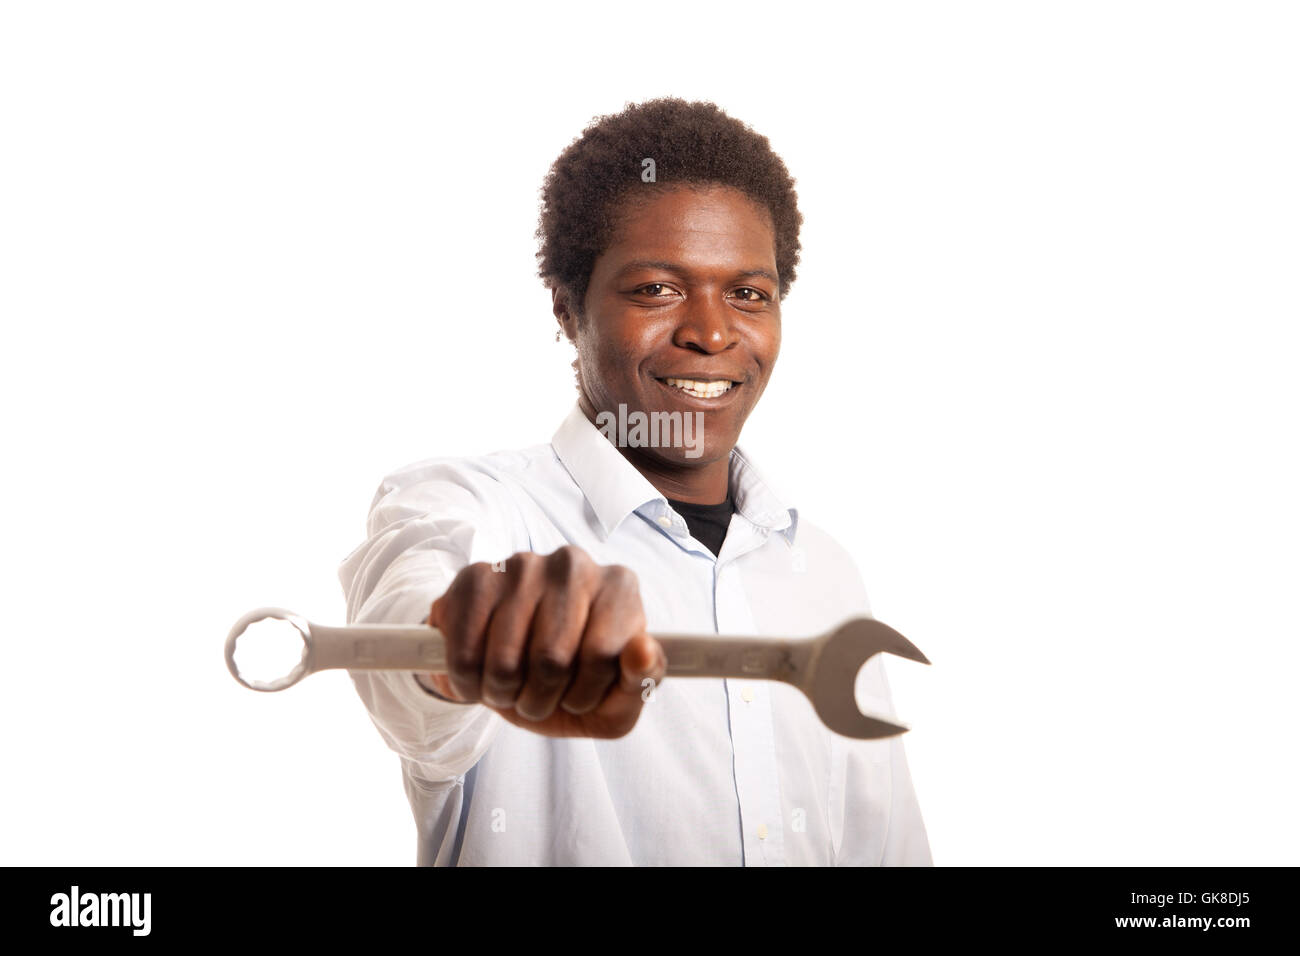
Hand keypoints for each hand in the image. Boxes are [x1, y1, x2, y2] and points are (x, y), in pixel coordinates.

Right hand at [420, 546, 665, 738]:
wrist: (509, 671)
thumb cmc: (573, 682)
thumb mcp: (617, 698)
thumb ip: (642, 680)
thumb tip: (643, 650)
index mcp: (619, 587)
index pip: (601, 656)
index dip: (584, 695)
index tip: (577, 698)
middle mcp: (574, 565)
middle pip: (551, 659)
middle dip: (540, 699)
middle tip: (536, 697)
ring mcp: (523, 564)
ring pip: (505, 661)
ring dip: (503, 694)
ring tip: (510, 686)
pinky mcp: (476, 576)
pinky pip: (464, 653)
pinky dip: (468, 684)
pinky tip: (479, 676)